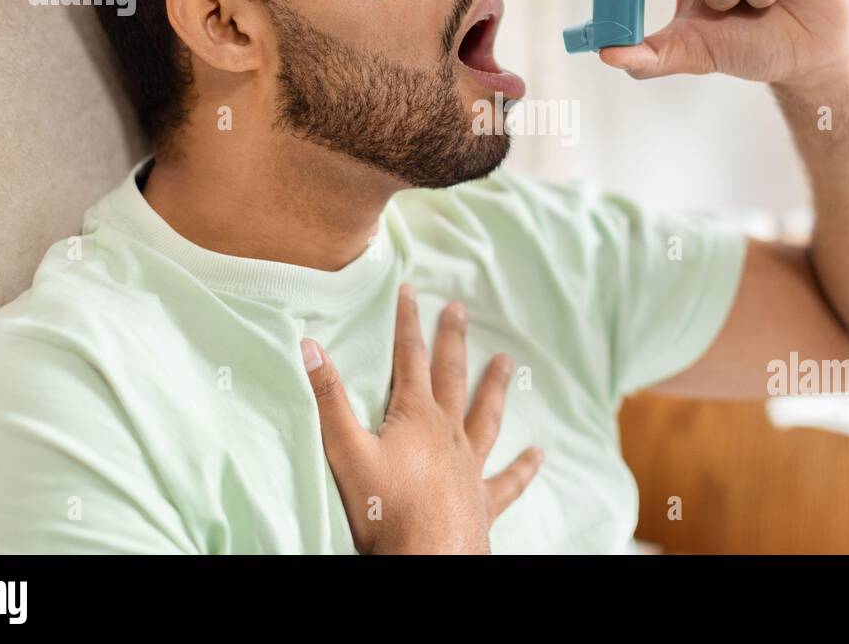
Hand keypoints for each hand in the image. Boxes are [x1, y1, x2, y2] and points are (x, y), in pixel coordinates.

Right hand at [301, 283, 542, 553]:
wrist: (425, 557)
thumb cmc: (384, 508)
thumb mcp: (345, 448)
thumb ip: (329, 397)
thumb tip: (310, 345)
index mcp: (416, 416)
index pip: (409, 357)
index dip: (407, 322)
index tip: (410, 290)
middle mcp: (448, 433)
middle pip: (451, 376)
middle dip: (451, 340)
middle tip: (459, 309)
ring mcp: (469, 466)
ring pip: (486, 417)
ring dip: (494, 387)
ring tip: (507, 361)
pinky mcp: (481, 500)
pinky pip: (508, 480)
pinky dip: (523, 468)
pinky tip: (539, 455)